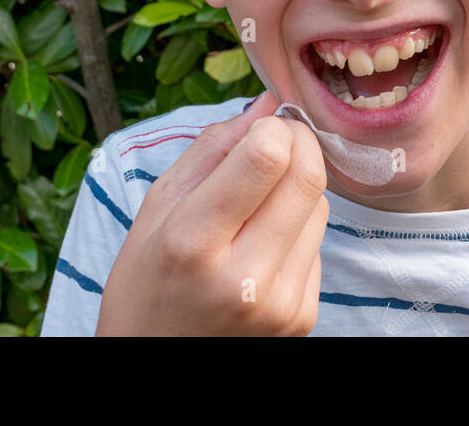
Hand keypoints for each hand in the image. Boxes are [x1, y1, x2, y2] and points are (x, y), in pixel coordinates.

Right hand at [95, 91, 329, 335]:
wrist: (154, 365)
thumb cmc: (148, 280)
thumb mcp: (158, 206)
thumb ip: (213, 147)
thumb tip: (268, 102)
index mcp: (192, 242)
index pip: (267, 158)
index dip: (273, 128)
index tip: (260, 128)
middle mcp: (242, 278)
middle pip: (307, 177)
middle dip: (299, 142)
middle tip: (277, 140)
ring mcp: (278, 304)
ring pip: (321, 206)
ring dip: (298, 186)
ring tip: (258, 203)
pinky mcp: (302, 318)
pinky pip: (318, 243)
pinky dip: (299, 228)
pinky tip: (264, 243)